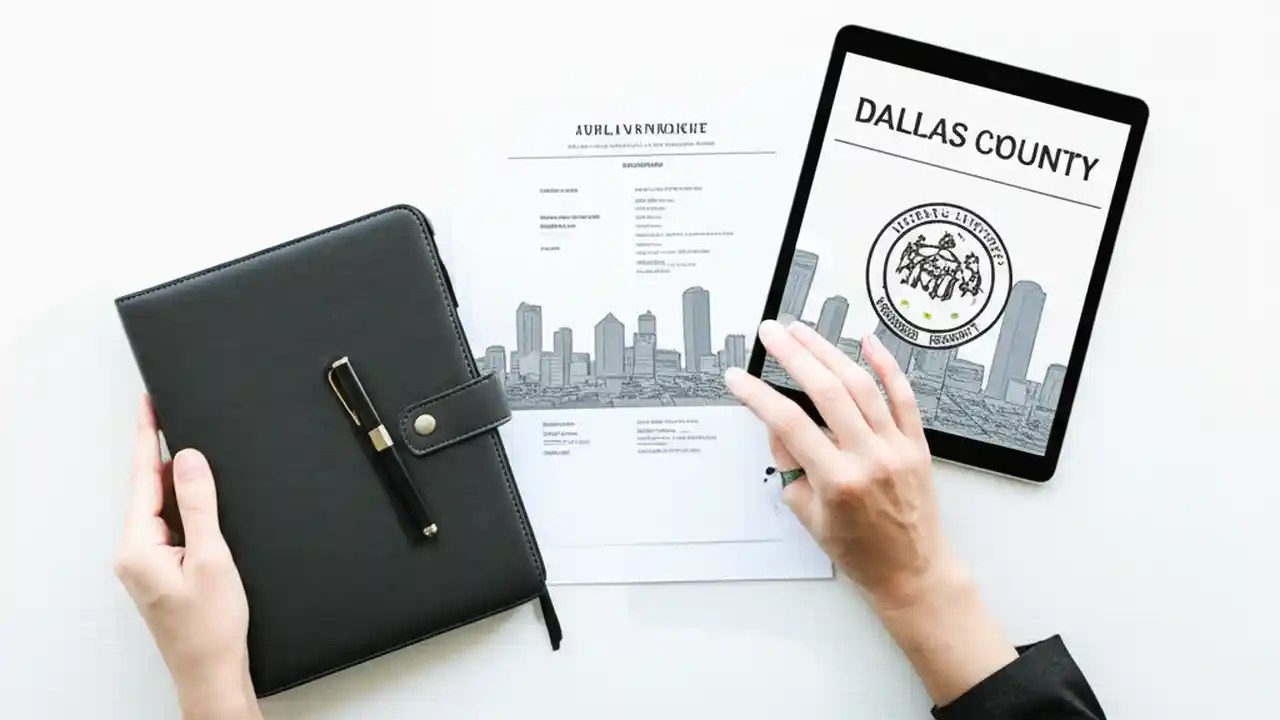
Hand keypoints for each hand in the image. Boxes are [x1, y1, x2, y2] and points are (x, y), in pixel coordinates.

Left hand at [114, 396, 261, 719]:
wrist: (212, 670)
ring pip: (164, 509)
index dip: (148, 437)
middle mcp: (134, 553)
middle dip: (171, 460)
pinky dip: (189, 512)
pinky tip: (208, 509)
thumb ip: (199, 503)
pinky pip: (172, 527)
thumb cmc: (211, 627)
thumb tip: (189, 458)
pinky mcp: (161, 570)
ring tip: (209, 474)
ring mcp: (146, 563)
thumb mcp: (213, 556)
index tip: (149, 404)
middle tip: (190, 428)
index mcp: (138, 547)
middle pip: (151, 490)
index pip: (143, 478)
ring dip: (184, 490)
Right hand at [725, 321, 1016, 705]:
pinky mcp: (917, 443)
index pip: (788, 424)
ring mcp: (896, 447)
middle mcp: (869, 458)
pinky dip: (886, 365)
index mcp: (837, 480)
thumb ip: (790, 466)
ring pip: (862, 385)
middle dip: (793, 355)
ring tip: (803, 331)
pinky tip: (867, 341)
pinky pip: (903, 396)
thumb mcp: (808, 515)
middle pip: (826, 391)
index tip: (736, 378)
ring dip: (829, 352)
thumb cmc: (858, 550)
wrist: (912, 570)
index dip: (757, 395)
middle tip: (770, 333)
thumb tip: (777, 424)